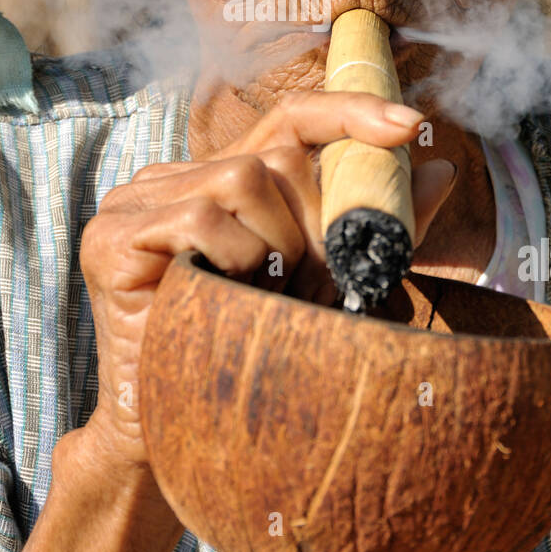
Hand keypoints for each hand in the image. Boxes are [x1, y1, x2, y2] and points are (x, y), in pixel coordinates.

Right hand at [79, 90, 456, 469]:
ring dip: (271, 245)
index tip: (410, 123)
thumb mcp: (328, 280)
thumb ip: (376, 223)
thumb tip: (442, 167)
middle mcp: (172, 178)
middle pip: (272, 155)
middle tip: (302, 285)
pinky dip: (231, 259)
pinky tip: (219, 295)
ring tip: (256, 296)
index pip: (289, 119)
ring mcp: (133, 201)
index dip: (349, 113)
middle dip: (310, 222)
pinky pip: (197, 217)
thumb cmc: (252, 355)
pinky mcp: (108, 237)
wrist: (173, 438)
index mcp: (216, 180)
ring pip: (239, 177)